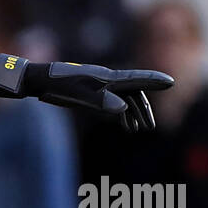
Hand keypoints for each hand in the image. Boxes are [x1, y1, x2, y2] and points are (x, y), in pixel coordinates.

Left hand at [0, 54, 173, 130]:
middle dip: (143, 108)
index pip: (135, 79)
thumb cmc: (55, 85)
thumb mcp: (77, 95)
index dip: (154, 81)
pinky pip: (110, 103)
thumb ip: (101, 102)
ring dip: (132, 113)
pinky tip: (123, 124)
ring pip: (122, 98)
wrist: (35, 80)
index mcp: (105, 78)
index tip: (172, 82)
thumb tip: (123, 109)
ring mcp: (97, 86)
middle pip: (132, 92)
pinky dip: (119, 113)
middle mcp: (105, 80)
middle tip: (151, 126)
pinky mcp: (88, 94)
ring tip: (138, 130)